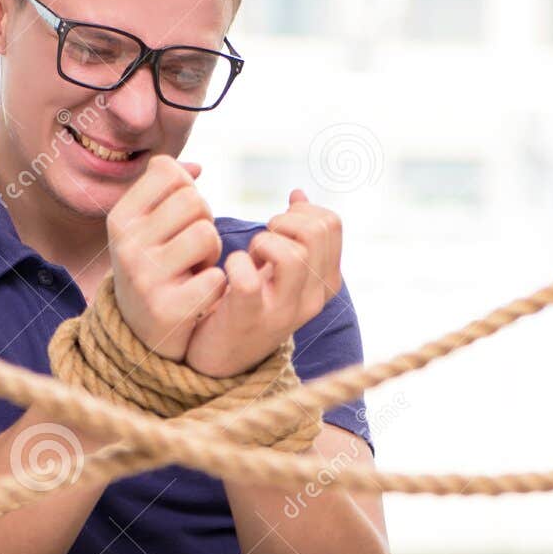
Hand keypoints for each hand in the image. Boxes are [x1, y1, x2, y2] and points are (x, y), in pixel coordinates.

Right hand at [105, 155, 227, 359]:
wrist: (139, 333)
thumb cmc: (152, 267)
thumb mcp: (145, 226)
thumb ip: (165, 190)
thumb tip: (195, 167)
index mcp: (120, 218)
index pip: (168, 172)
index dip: (187, 190)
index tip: (178, 217)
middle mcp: (127, 245)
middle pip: (193, 200)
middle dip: (203, 221)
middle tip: (191, 249)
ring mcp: (145, 278)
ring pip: (206, 235)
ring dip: (212, 253)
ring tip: (195, 269)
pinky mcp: (169, 310)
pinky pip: (217, 278)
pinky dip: (217, 286)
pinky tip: (200, 295)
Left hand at [184, 189, 343, 378]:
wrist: (220, 358)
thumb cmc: (250, 305)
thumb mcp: (282, 270)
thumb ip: (295, 235)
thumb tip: (299, 195)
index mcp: (325, 282)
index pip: (332, 223)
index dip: (300, 213)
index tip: (279, 229)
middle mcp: (312, 298)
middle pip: (317, 232)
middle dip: (283, 222)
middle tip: (263, 240)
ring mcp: (283, 311)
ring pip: (292, 254)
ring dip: (262, 242)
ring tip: (250, 257)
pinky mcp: (250, 318)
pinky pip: (248, 279)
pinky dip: (235, 265)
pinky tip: (229, 272)